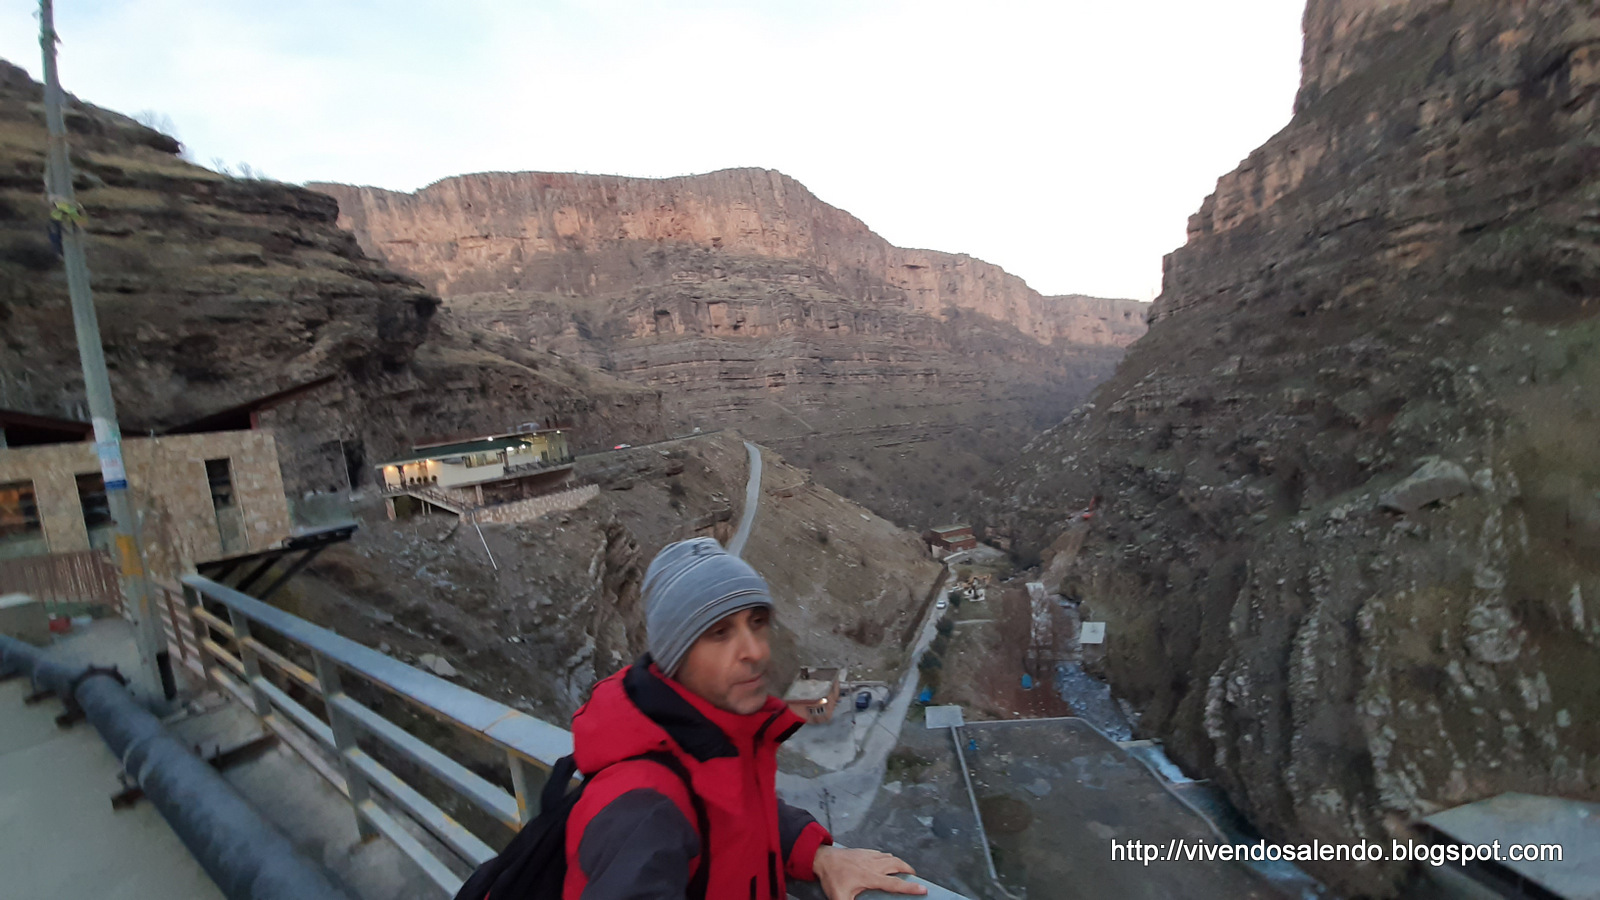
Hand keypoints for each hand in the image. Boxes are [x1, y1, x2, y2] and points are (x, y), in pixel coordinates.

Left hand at [811, 845, 927, 899]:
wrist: (822, 858)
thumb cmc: (831, 878)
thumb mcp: (839, 898)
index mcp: (870, 877)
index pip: (895, 884)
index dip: (910, 888)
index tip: (923, 889)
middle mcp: (873, 865)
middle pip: (897, 865)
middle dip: (908, 870)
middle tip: (914, 877)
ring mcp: (869, 856)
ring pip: (890, 857)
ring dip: (899, 863)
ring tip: (904, 869)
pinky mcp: (864, 851)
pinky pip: (881, 853)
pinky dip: (888, 857)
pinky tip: (886, 861)